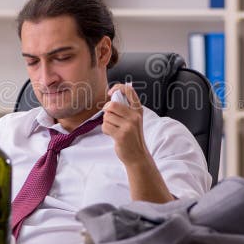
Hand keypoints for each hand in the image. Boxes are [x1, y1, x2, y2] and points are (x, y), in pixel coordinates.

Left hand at [102, 83, 173, 202]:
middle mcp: (135, 116)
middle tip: (110, 117)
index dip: (117, 87)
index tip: (111, 92)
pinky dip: (105, 130)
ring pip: (107, 116)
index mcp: (138, 110)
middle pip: (112, 105)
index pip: (129, 90)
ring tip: (114, 128)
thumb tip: (114, 95)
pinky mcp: (121, 135)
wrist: (137, 155)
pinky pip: (105, 126)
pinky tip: (112, 134)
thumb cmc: (132, 136)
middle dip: (106, 111)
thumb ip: (126, 108)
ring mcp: (128, 126)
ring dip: (106, 122)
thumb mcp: (133, 119)